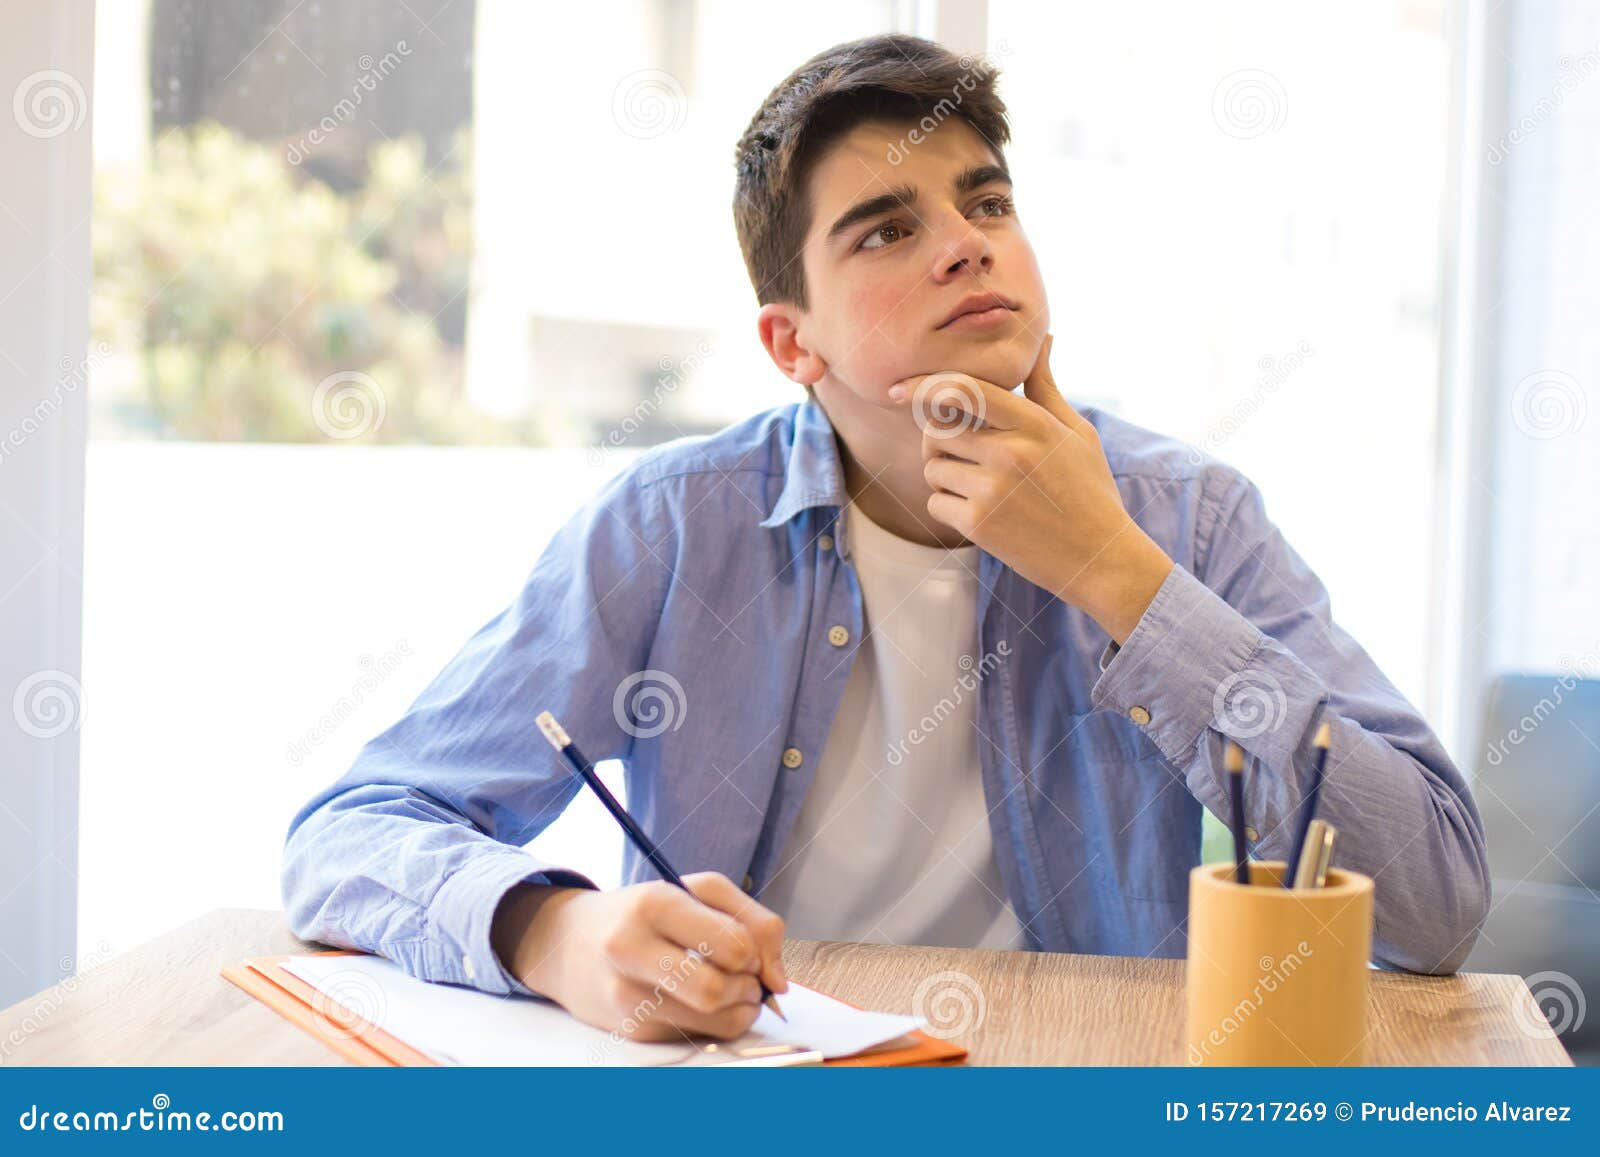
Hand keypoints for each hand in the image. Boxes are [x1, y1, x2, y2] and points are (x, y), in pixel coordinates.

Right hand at [491, 872, 788, 1041]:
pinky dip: (716, 1022)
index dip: (753, 953)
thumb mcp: (699, 891)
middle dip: (748, 987)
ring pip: (713, 1020)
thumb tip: (779, 981)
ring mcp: (626, 996)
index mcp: (654, 903)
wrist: (569, 944)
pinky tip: (700, 1002)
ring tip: (731, 989)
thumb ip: (754, 921)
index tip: (745, 950)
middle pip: (718, 990)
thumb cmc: (646, 913)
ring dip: (740, 1009)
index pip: (731, 943)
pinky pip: (699, 1037)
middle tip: (745, 976)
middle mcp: (631, 949)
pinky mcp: (631, 1030)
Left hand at [888, 334, 1173, 642]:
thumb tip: (1043, 340)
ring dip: (944, 478)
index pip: (962, 390)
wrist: (1101, 559)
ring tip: (980, 489)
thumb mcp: (1076, 432)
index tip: (897, 390)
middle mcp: (1010, 452)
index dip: (923, 386)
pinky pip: (935, 503)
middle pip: (937, 430)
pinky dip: (948, 509)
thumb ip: (1046, 387)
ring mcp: (992, 489)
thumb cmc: (1089, 491)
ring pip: (932, 468)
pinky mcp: (979, 524)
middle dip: (940, 442)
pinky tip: (981, 515)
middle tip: (963, 457)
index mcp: (1033, 423)